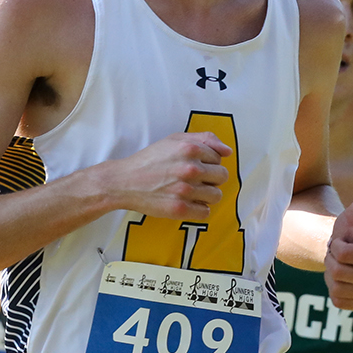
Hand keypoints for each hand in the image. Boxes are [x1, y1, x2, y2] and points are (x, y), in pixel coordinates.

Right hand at [106, 132, 231, 219]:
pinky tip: (186, 202)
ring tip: (190, 192)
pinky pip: (205, 212)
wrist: (124, 182)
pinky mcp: (180, 209)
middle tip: (193, 180)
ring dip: (206, 195)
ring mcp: (185, 190)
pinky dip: (198, 209)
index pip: (219, 159)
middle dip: (210, 179)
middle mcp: (190, 169)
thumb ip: (204, 139)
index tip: (193, 166)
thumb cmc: (150, 160)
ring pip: (216, 196)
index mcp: (190, 149)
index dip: (207, 163)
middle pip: (222, 177)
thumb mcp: (174, 140)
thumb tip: (228, 151)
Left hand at [324, 200, 352, 310]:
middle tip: (339, 257)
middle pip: (337, 272)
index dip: (336, 246)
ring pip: (335, 287)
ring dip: (331, 276)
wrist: (348, 253)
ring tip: (341, 267)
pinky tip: (343, 281)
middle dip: (332, 261)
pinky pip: (337, 300)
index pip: (343, 254)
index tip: (342, 243)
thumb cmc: (351, 232)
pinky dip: (333, 289)